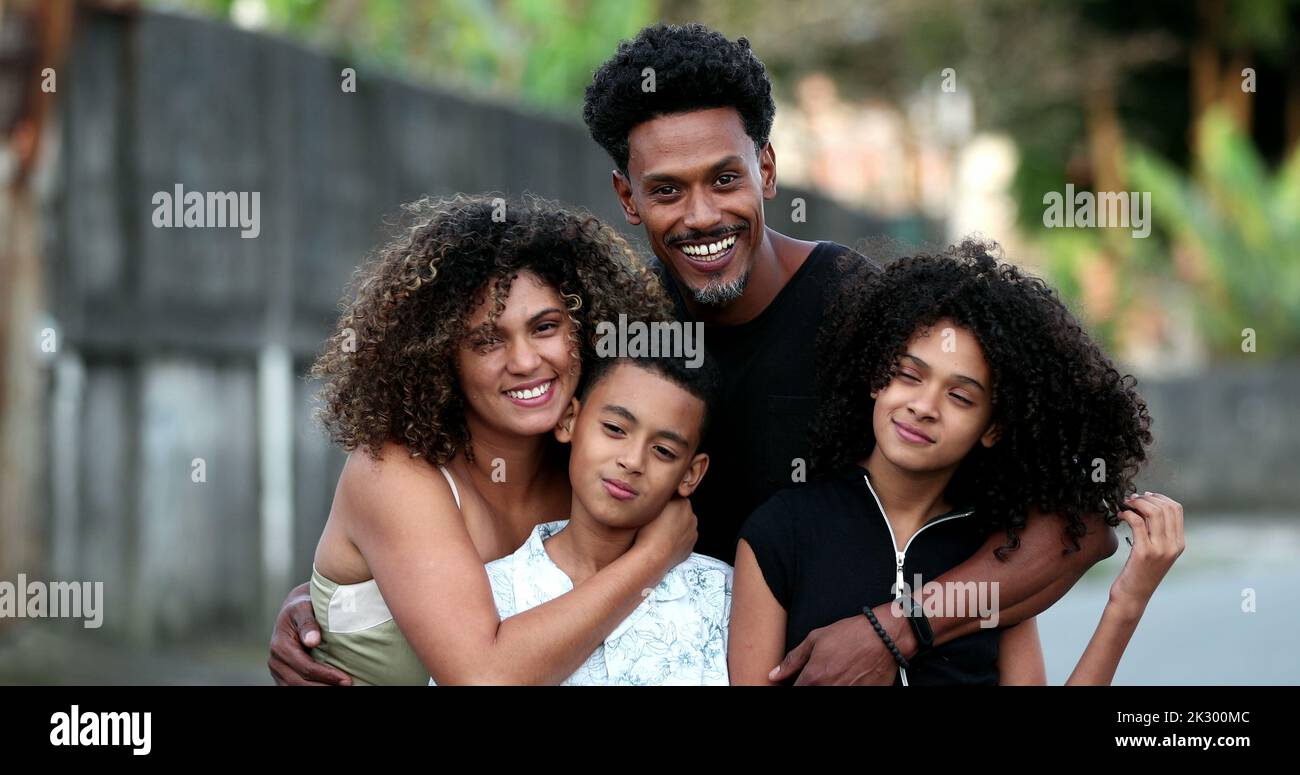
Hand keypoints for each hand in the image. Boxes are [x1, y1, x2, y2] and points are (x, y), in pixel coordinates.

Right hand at [267, 582, 352, 685]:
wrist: (294, 610)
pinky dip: (312, 688)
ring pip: (296, 689)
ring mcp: (278, 670)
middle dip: (325, 687)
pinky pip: (294, 687)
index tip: (346, 679)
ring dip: (318, 690)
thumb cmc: (302, 607)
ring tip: (339, 688)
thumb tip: (313, 641)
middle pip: (300, 683)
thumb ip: (308, 623)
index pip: (306, 667)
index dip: (326, 675)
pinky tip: (329, 686)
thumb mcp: (304, 608)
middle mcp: (275, 661)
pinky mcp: (283, 675)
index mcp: (280, 646)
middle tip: (348, 687)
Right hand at [633, 495, 697, 568]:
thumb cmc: (648, 531)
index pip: (675, 497)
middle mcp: (691, 516)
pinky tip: (665, 543)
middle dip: (672, 515)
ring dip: (675, 528)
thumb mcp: (650, 506)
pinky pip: (684, 539)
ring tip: (659, 534)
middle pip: (681, 511)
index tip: (656, 509)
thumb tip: (660, 494)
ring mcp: (693, 532)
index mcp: (683, 502)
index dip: (664, 502)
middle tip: (657, 522)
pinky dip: (677, 540)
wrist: (652, 556)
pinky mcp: (691, 546)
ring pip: (683, 526)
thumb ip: (659, 498)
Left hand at [769, 605, 903, 684]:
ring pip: (828, 697)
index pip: (795, 692)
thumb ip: (792, 660)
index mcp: (814, 678)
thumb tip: (774, 675)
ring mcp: (848, 695)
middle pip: (811, 694)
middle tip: (821, 676)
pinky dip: (846, 688)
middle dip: (812, 686)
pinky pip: (848, 697)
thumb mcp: (816, 639)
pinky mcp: (864, 696)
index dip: (794, 686)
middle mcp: (829, 690)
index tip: (800, 681)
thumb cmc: (851, 634)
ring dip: (828, 687)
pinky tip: (848, 679)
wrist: (884, 637)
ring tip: (837, 675)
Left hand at [1110, 492, 1184, 615]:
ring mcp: (1160, 549)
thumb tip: (1146, 505)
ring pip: (1153, 512)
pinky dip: (1127, 514)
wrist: (1134, 595)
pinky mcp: (1144, 552)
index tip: (1144, 496)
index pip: (1177, 509)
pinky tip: (1120, 516)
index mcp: (1179, 543)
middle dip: (1147, 498)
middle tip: (1131, 499)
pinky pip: (1137, 523)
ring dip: (1136, 503)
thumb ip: (1157, 532)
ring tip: (1125, 505)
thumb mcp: (1155, 551)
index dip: (1160, 497)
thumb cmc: (1140, 571)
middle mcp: (1173, 545)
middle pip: (1166, 507)